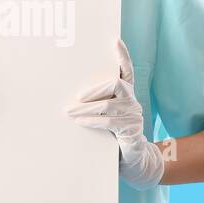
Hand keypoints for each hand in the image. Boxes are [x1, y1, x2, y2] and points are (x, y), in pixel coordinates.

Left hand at [65, 39, 163, 189]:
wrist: (131, 161)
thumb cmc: (112, 135)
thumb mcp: (106, 116)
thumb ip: (96, 103)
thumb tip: (71, 94)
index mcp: (127, 95)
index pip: (127, 71)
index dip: (123, 56)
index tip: (115, 41)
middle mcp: (133, 102)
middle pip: (115, 85)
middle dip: (93, 90)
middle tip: (75, 97)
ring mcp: (134, 117)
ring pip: (109, 105)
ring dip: (86, 108)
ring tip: (70, 112)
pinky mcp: (132, 132)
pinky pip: (110, 122)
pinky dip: (92, 121)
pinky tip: (80, 122)